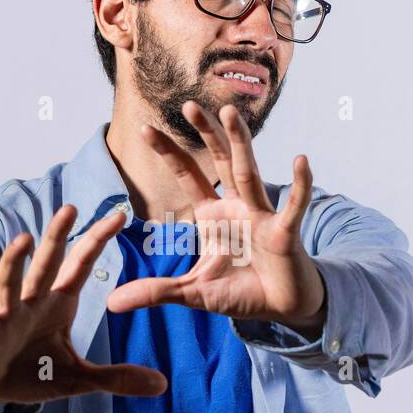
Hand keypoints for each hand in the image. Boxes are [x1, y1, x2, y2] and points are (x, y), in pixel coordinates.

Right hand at [0, 205, 167, 405]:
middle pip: (47, 264)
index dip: (98, 241)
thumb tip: (162, 384)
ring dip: (15, 262)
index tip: (120, 215)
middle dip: (57, 237)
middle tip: (70, 208)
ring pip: (11, 283)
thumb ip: (117, 378)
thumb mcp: (78, 379)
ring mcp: (7, 316)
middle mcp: (32, 302)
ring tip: (22, 240)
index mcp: (57, 304)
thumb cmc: (30, 372)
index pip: (81, 266)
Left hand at [106, 100, 325, 337]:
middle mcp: (237, 207)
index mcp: (213, 215)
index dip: (168, 153)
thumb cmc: (242, 291)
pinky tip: (300, 160)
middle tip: (188, 105)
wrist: (283, 307)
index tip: (144, 128)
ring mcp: (262, 216)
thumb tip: (112, 303)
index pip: (187, 176)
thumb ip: (155, 293)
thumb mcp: (193, 293)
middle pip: (218, 161)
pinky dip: (299, 186)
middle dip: (205, 134)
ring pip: (247, 173)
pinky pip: (293, 206)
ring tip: (230, 114)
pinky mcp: (284, 233)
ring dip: (239, 144)